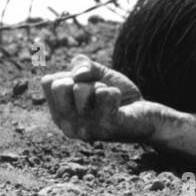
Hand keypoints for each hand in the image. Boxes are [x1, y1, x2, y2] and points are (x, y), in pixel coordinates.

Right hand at [40, 54, 168, 142]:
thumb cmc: (118, 97)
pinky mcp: (107, 128)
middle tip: (100, 92)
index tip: (87, 86)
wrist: (147, 116)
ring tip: (111, 100)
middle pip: (60, 85)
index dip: (70, 75)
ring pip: (82, 89)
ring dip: (102, 87)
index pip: (48, 82)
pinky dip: (115, 92)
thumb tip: (78, 73)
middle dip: (84, 81)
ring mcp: (86, 129)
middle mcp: (68, 126)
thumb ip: (83, 65)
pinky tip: (120, 104)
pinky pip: (104, 94)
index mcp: (60, 115)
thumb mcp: (99, 75)